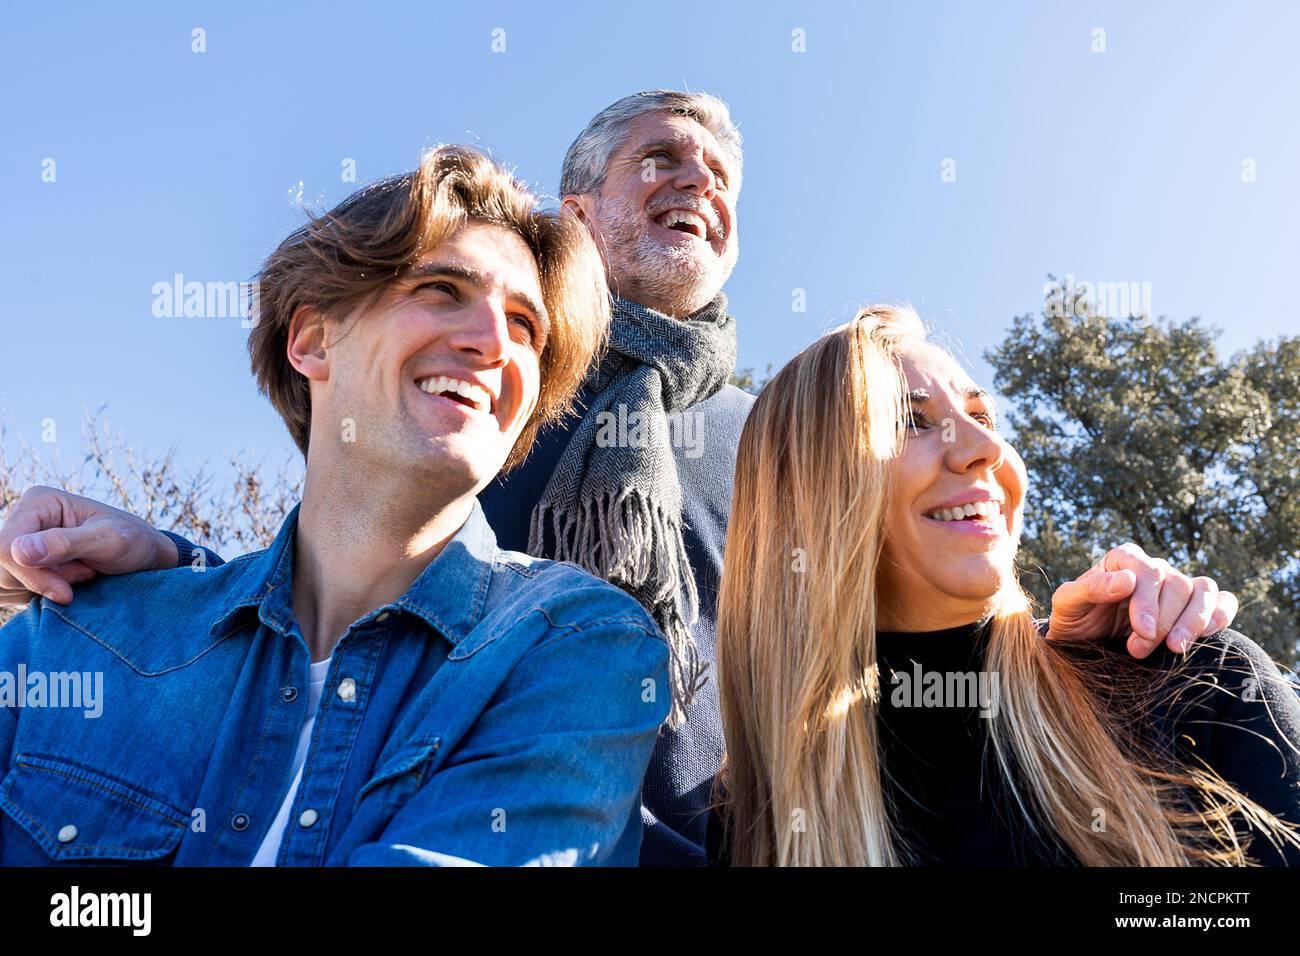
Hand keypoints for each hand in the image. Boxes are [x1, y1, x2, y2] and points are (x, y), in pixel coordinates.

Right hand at [0, 486, 177, 605]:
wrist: (142, 557)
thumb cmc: (132, 541)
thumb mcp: (108, 540)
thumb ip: (66, 543)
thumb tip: (19, 551)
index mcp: (38, 503)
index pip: (4, 547)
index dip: (30, 574)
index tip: (65, 593)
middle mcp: (23, 521)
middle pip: (3, 568)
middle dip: (44, 581)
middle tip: (85, 573)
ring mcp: (20, 545)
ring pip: (5, 584)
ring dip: (44, 589)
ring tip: (81, 574)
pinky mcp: (22, 567)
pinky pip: (13, 593)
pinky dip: (39, 596)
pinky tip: (67, 585)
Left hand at [1045, 542, 1237, 657]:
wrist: (1082, 641)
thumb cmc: (1073, 618)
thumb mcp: (1067, 603)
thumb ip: (1090, 588)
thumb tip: (1126, 580)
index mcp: (1124, 559)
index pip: (1148, 571)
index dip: (1148, 602)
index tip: (1142, 630)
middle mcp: (1155, 568)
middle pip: (1177, 585)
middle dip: (1162, 622)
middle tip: (1138, 650)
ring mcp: (1177, 586)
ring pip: (1204, 591)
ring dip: (1193, 622)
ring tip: (1174, 649)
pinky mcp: (1194, 606)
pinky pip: (1223, 601)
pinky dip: (1220, 616)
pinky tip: (1204, 636)